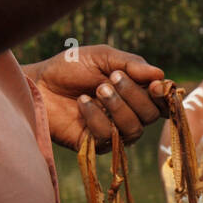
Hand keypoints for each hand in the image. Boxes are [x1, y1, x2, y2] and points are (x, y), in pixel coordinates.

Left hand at [22, 46, 166, 151]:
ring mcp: (114, 132)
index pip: (161, 102)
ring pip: (134, 129)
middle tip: (112, 79)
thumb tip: (160, 75)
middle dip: (134, 96)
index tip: (155, 86)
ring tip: (98, 89)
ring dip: (117, 107)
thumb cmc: (70, 68)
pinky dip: (97, 117)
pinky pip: (109, 137)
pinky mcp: (96, 145)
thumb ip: (131, 64)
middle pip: (151, 115)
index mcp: (135, 93)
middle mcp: (129, 114)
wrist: (39, 84)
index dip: (163, 97)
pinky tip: (82, 102)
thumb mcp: (102, 57)